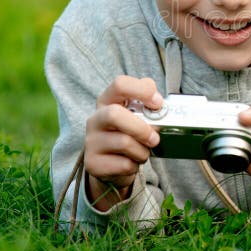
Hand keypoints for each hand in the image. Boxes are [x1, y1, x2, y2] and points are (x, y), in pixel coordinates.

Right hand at [84, 76, 162, 210]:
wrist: (113, 166)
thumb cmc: (129, 135)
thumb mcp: (137, 116)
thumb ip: (148, 105)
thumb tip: (159, 104)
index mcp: (107, 101)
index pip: (120, 84)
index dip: (142, 91)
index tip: (157, 103)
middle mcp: (95, 119)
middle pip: (114, 114)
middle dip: (141, 128)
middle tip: (154, 138)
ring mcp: (91, 142)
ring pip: (123, 143)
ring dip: (142, 151)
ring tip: (142, 153)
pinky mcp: (93, 164)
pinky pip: (123, 164)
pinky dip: (135, 165)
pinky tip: (131, 163)